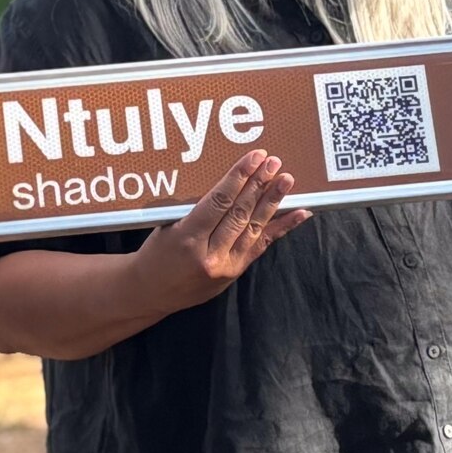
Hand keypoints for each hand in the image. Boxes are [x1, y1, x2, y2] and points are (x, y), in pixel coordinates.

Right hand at [129, 150, 311, 312]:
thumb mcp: (167, 227)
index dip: (238, 178)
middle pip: (240, 213)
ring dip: (272, 201)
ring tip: (286, 180)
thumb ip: (196, 210)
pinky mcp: (236, 272)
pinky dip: (283, 228)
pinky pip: (262, 245)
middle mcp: (211, 254)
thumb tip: (229, 185)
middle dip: (259, 185)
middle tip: (273, 163)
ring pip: (254, 228)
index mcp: (188, 239)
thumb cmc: (155, 255)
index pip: (218, 202)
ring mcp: (227, 266)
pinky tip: (300, 213)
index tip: (253, 158)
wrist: (151, 294)